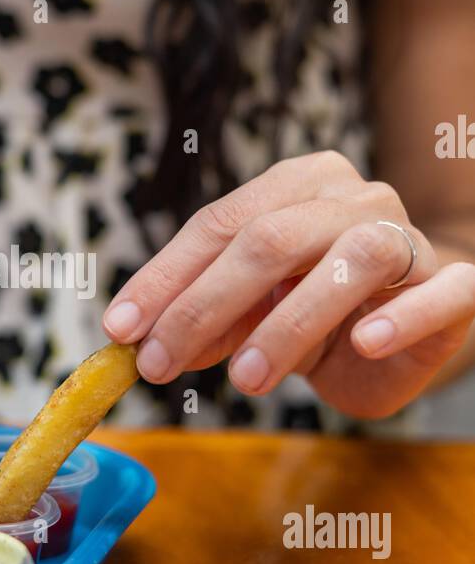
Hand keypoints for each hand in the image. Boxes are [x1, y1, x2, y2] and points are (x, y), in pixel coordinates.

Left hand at [103, 152, 474, 418]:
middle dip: (205, 307)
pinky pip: (437, 293)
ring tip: (245, 379)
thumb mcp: (252, 314)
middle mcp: (354, 197)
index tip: (121, 329)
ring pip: (350, 261)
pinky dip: (400, 317)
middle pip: (271, 239)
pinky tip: (363, 342)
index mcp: (297, 184)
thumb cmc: (319, 312)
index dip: (164, 278)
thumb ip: (209, 319)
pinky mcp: (457, 287)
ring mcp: (409, 237)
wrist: (412, 327)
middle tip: (162, 365)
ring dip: (287, 323)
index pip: (218, 224)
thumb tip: (145, 343)